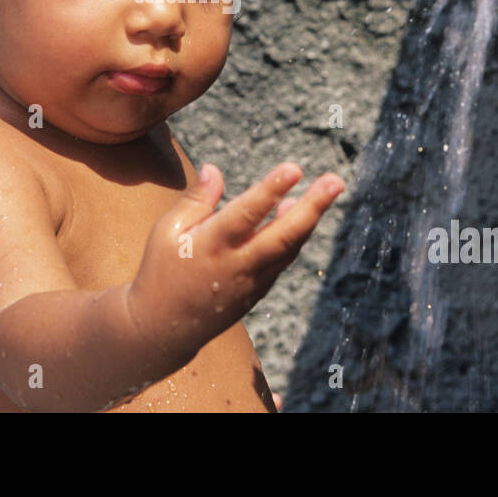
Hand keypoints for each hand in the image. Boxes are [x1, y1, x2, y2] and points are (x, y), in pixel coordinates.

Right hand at [125, 162, 343, 364]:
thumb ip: (195, 201)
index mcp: (209, 246)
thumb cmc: (161, 270)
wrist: (163, 328)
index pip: (245, 214)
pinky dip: (295, 237)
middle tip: (336, 180)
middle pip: (283, 236)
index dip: (271, 190)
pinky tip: (299, 214)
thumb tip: (215, 169)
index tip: (294, 168)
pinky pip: (282, 261)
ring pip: (289, 249)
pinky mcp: (257, 292)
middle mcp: (236, 265)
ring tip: (326, 189)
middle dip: (314, 207)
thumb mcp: (167, 231)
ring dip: (310, 219)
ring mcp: (250, 282)